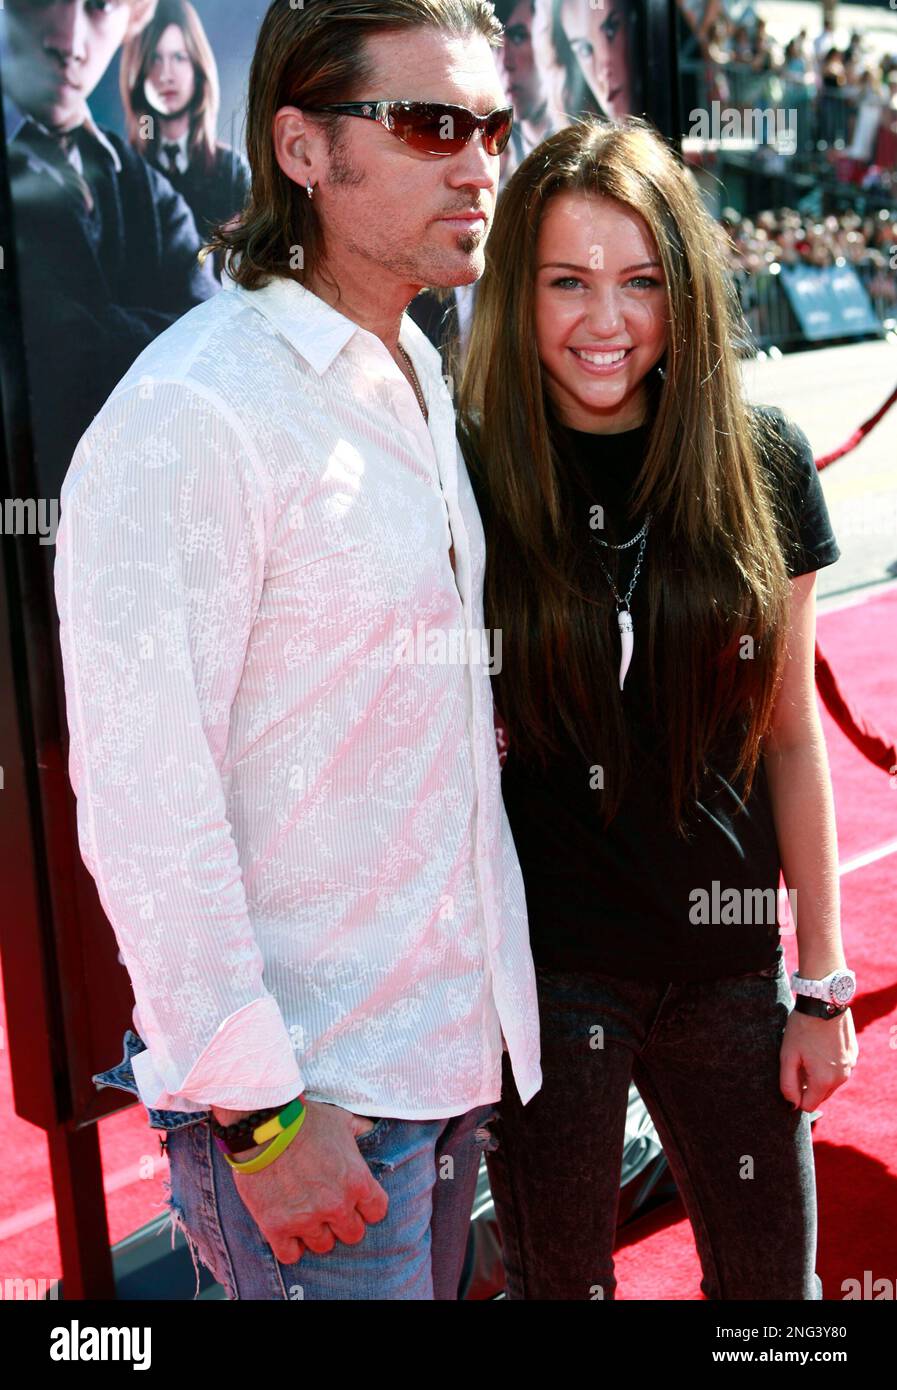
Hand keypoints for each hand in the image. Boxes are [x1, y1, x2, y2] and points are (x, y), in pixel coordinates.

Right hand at [225, 1101, 388, 1264]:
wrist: (264, 1125)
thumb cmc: (304, 1120)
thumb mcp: (341, 1119)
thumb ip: (361, 1129)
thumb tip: (372, 1128)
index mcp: (357, 1181)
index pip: (377, 1212)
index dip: (366, 1206)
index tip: (354, 1199)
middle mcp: (336, 1205)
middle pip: (352, 1234)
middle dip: (342, 1222)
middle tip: (327, 1207)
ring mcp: (307, 1219)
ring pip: (322, 1245)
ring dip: (316, 1232)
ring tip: (305, 1214)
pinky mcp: (277, 1228)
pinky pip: (290, 1255)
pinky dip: (289, 1245)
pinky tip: (287, 1228)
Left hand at [780, 1007, 857, 1110]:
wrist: (824, 1002)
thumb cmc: (802, 1028)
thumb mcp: (787, 1056)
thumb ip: (788, 1084)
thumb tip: (793, 1104)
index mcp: (824, 1080)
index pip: (809, 1105)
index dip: (796, 1096)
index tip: (791, 1078)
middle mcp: (841, 1077)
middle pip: (820, 1095)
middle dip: (808, 1086)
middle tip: (799, 1064)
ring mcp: (850, 1066)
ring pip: (831, 1083)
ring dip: (819, 1076)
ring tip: (810, 1053)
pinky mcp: (854, 1055)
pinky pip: (840, 1069)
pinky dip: (830, 1065)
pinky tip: (821, 1047)